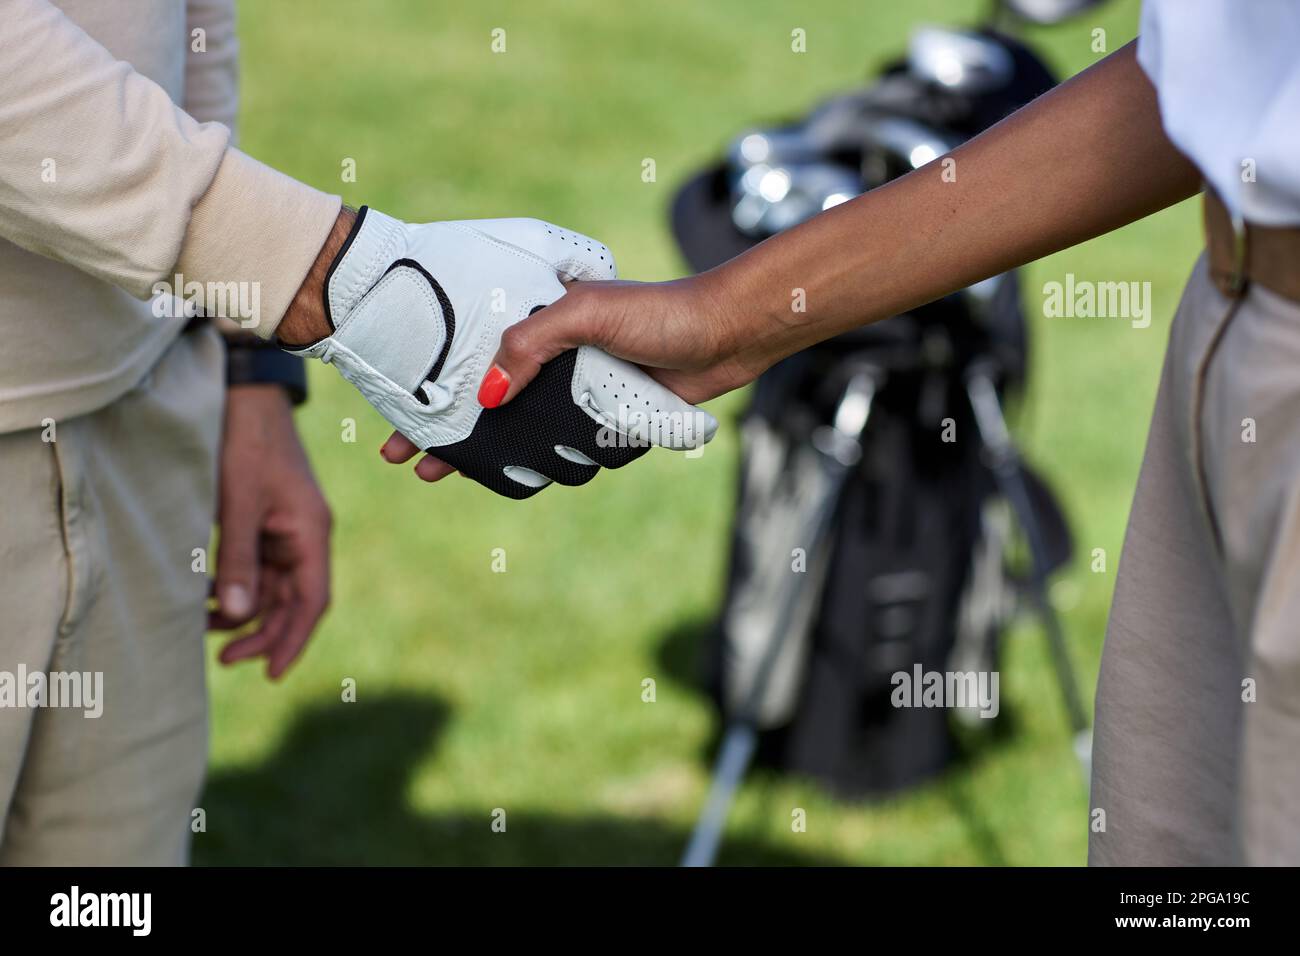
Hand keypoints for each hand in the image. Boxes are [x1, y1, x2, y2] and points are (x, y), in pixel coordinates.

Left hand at [210, 384, 331, 678]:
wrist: (244, 393)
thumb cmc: (246, 442)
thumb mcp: (238, 503)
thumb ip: (239, 560)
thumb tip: (238, 615)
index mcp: (312, 531)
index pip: (313, 600)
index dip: (294, 640)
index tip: (269, 672)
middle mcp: (305, 535)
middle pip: (293, 601)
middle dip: (263, 633)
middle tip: (225, 659)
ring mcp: (286, 529)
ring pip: (273, 587)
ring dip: (245, 612)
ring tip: (206, 628)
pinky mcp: (266, 521)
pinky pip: (257, 567)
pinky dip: (236, 586)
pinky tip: (208, 597)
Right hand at [280, 207, 717, 498]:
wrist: (727, 334)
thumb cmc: (661, 312)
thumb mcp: (585, 313)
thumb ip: (531, 345)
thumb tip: (488, 394)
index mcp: (540, 322)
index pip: (472, 357)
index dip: (431, 388)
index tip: (398, 423)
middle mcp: (554, 355)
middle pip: (486, 398)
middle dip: (446, 430)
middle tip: (410, 463)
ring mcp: (578, 388)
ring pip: (520, 427)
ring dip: (487, 451)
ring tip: (447, 472)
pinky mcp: (607, 415)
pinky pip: (564, 444)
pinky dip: (540, 460)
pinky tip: (516, 474)